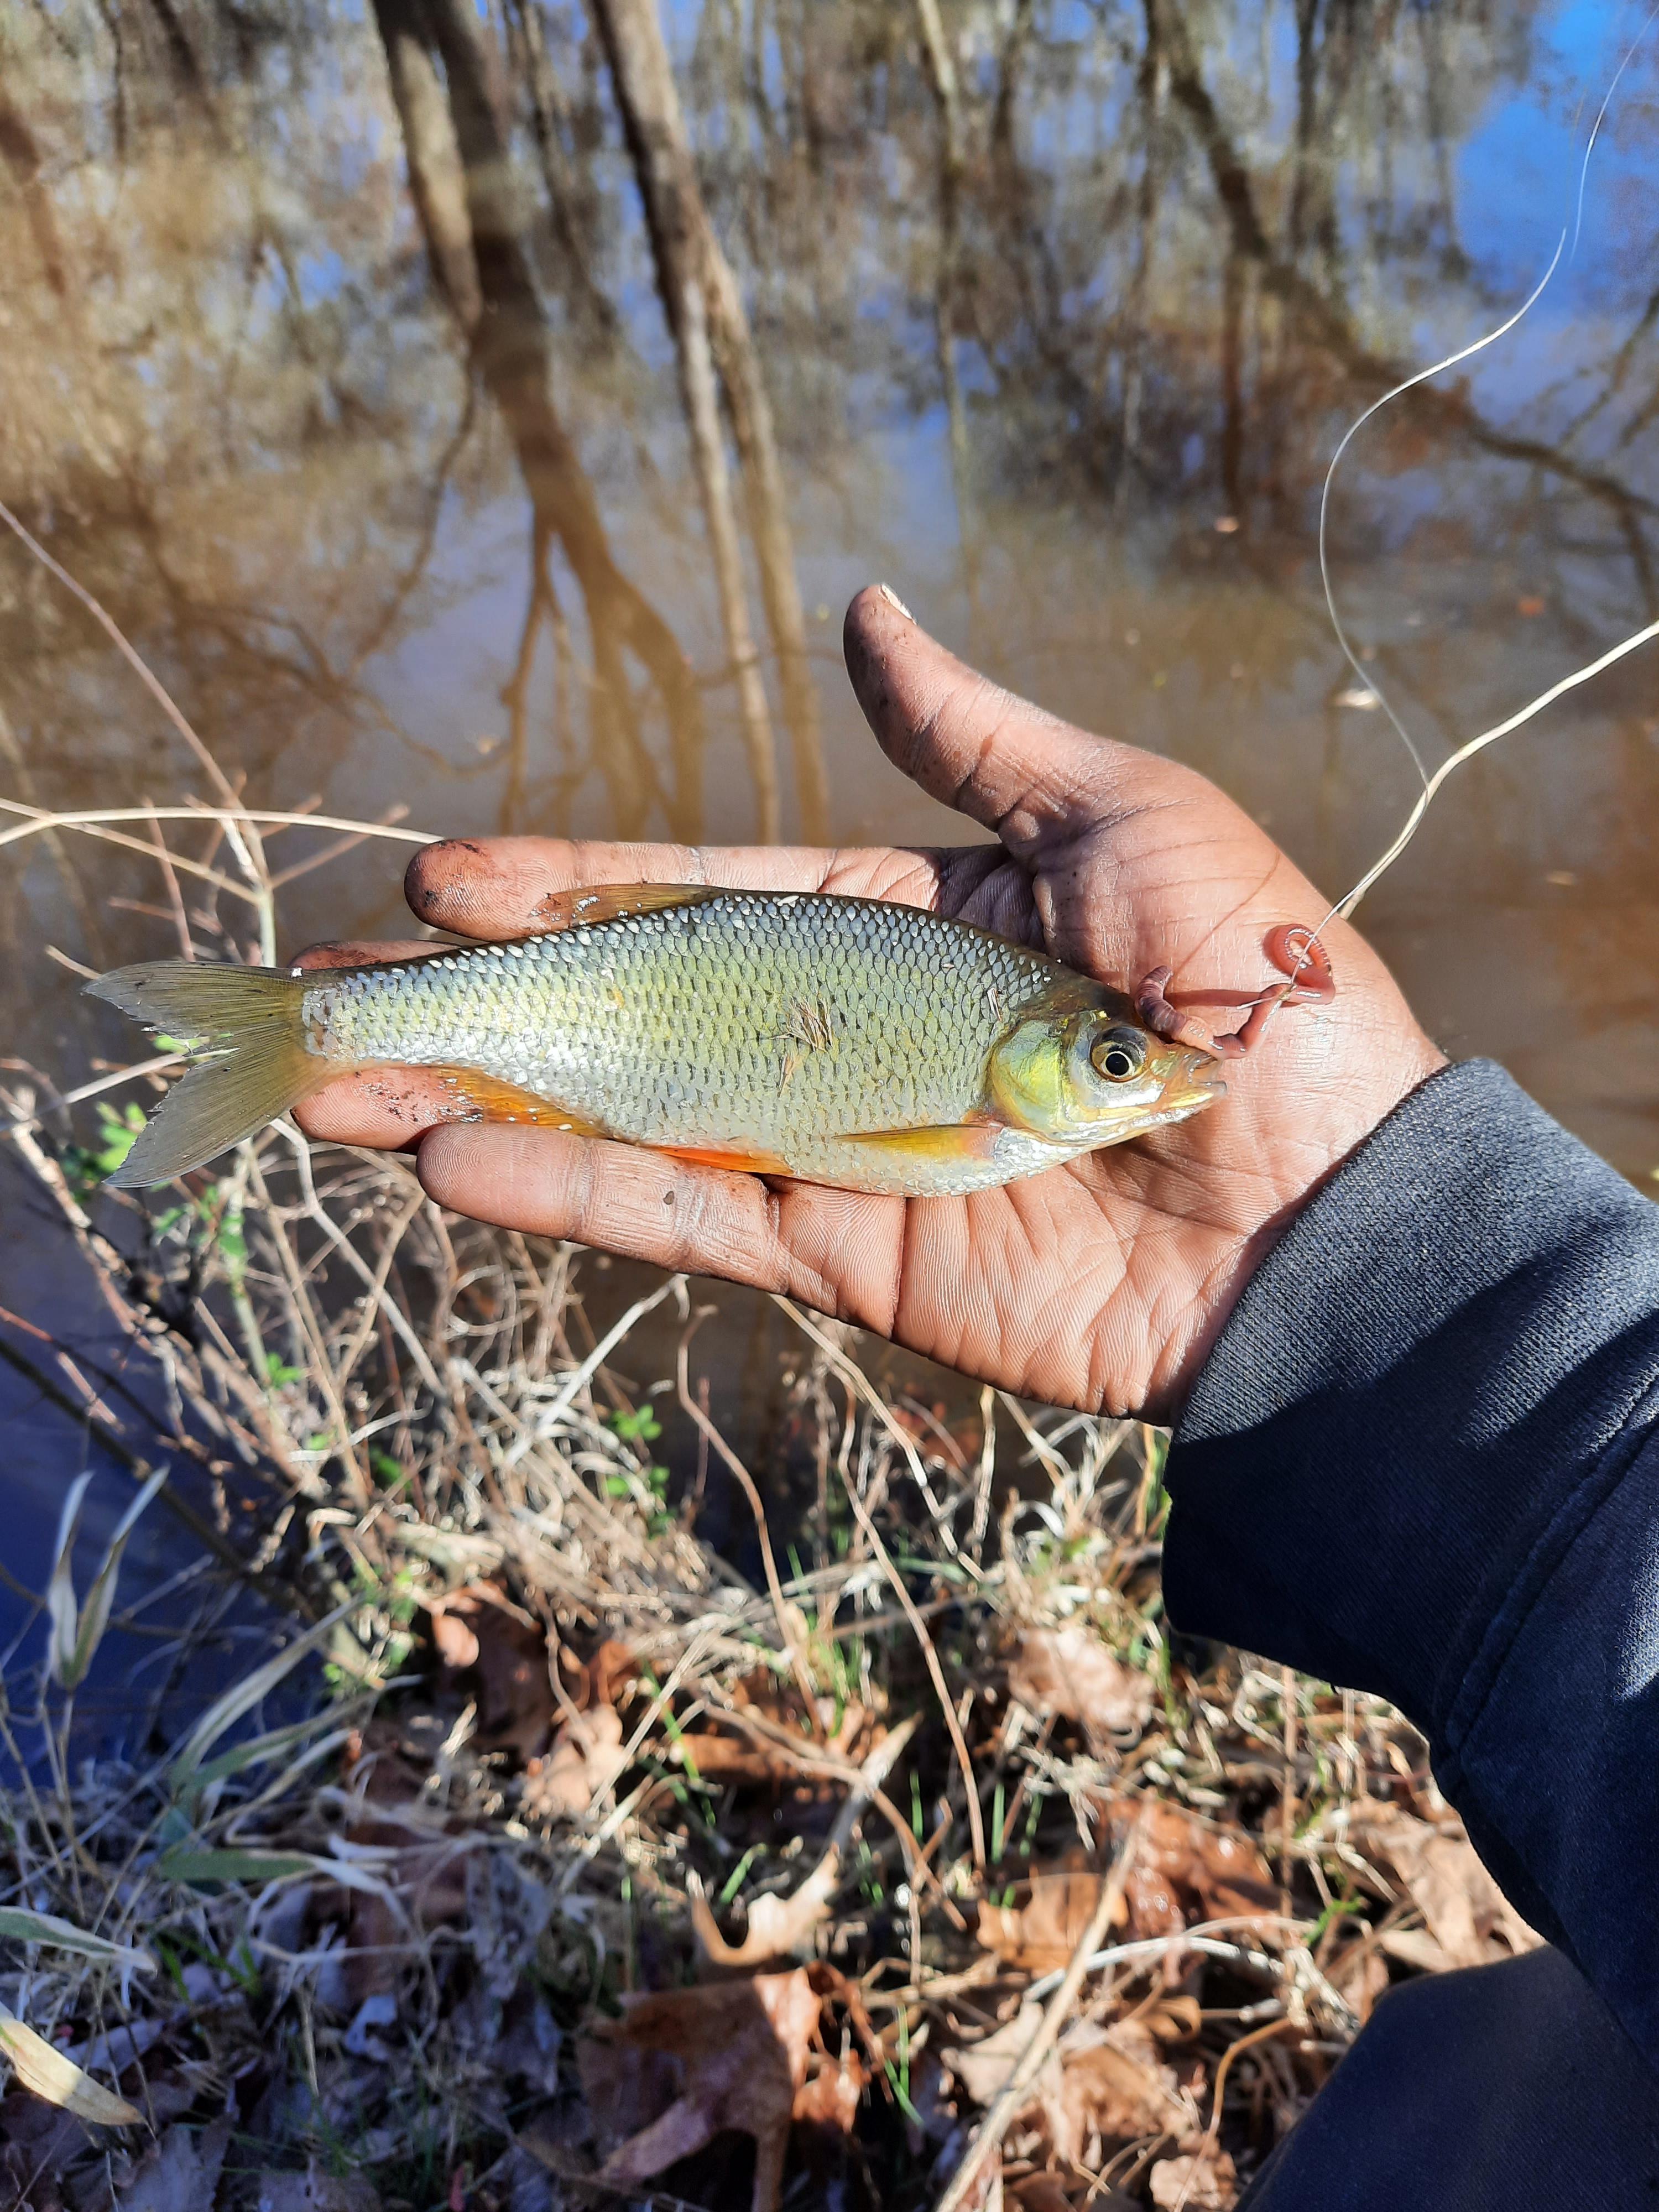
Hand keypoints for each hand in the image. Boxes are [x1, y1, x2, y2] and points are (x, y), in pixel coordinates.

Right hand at [295, 588, 1442, 1418]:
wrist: (1324, 1201)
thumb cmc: (1240, 981)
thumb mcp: (1116, 816)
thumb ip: (967, 738)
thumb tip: (863, 612)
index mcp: (903, 921)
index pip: (700, 895)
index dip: (571, 889)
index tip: (445, 883)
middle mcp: (849, 1034)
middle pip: (633, 1011)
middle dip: (487, 1006)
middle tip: (336, 993)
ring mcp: (834, 1149)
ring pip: (624, 1122)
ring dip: (481, 1105)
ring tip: (336, 1086)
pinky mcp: (842, 1258)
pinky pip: (681, 1221)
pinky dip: (568, 1197)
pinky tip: (449, 1166)